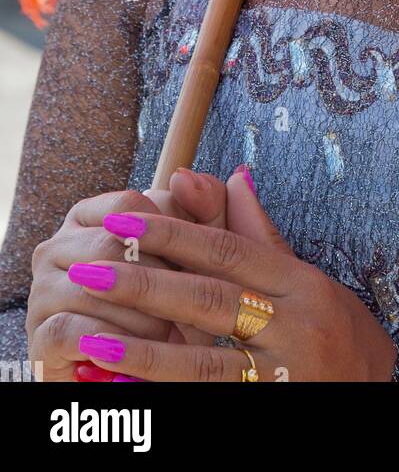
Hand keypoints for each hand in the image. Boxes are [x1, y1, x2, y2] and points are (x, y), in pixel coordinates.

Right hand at [27, 169, 228, 381]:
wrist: (136, 373)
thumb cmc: (172, 306)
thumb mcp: (198, 256)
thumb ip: (207, 210)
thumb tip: (200, 174)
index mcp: (93, 215)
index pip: (134, 203)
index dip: (172, 232)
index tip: (197, 263)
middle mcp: (59, 245)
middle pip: (116, 242)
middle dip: (162, 278)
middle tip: (193, 306)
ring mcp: (43, 289)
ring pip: (100, 285)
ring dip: (146, 317)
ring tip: (172, 337)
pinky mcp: (40, 335)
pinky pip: (77, 330)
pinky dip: (115, 344)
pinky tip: (136, 354)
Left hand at [66, 168, 397, 381]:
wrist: (379, 401)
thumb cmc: (338, 335)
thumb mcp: (309, 281)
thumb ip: (261, 235)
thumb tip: (232, 174)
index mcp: (302, 286)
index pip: (228, 251)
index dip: (174, 233)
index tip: (123, 217)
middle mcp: (296, 328)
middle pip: (211, 300)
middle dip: (146, 282)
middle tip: (90, 266)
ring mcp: (283, 378)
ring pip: (204, 362)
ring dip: (144, 350)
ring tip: (93, 334)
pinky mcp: (269, 414)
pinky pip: (210, 401)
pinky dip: (167, 394)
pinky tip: (126, 388)